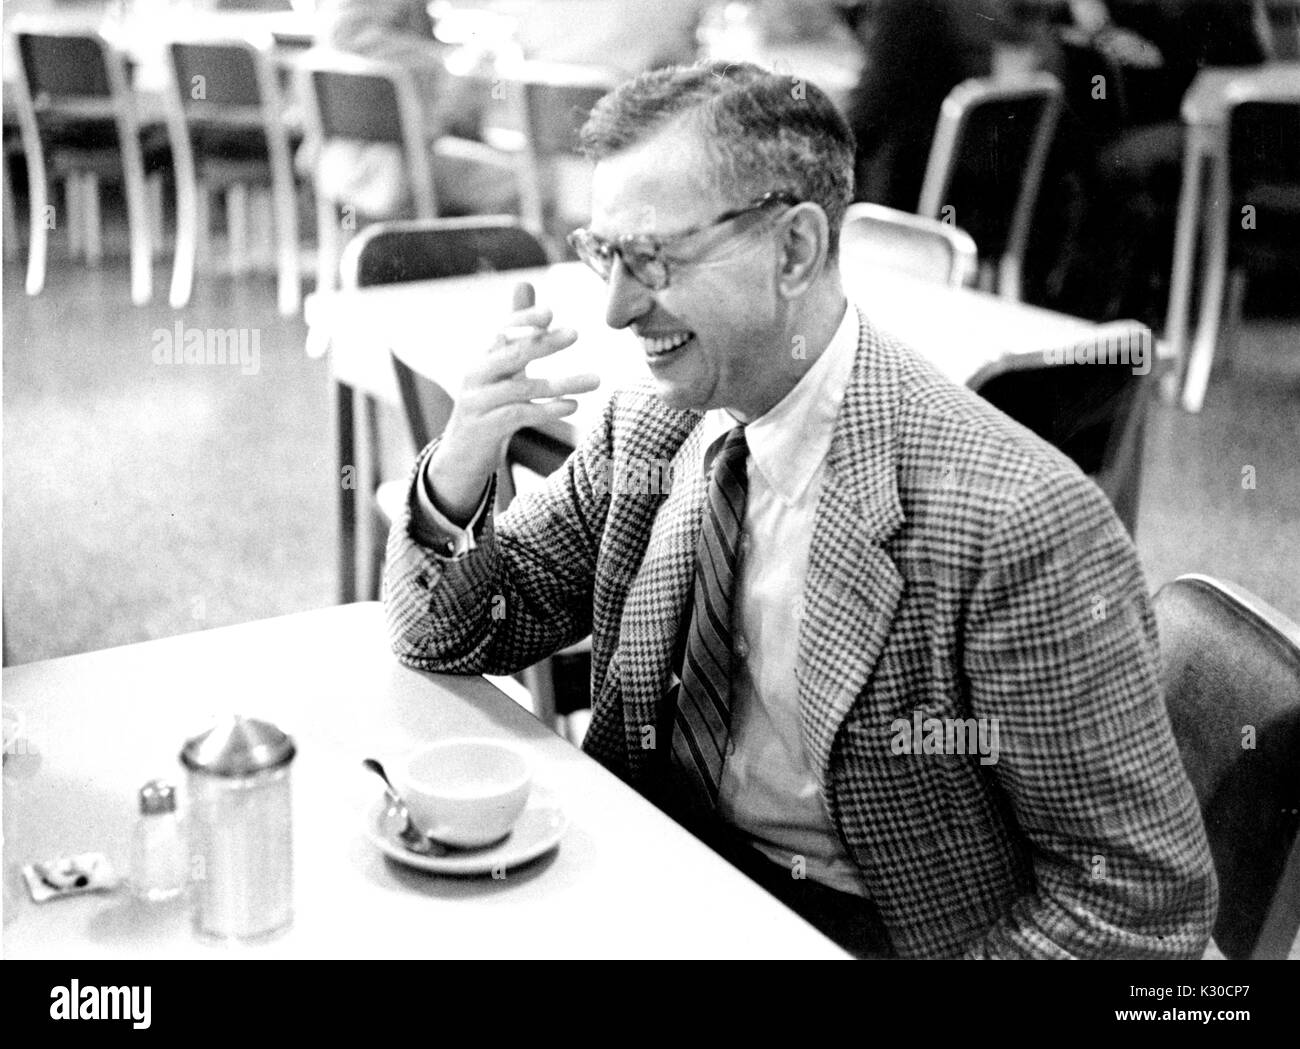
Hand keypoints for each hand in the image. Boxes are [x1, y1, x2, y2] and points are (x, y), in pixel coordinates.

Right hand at [425, 282, 599, 523]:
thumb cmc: (489, 402)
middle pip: (510, 354)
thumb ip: (516, 328)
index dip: (523, 319)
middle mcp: (476, 375)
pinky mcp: (485, 429)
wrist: (463, 454)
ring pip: (521, 388)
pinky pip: (519, 416)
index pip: (502, 330)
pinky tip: (573, 406)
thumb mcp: (501, 364)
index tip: (550, 312)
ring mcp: (478, 403)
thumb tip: (524, 282)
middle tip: (575, 333)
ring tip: (596, 380)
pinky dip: (547, 410)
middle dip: (542, 343)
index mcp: (484, 356)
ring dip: (561, 383)